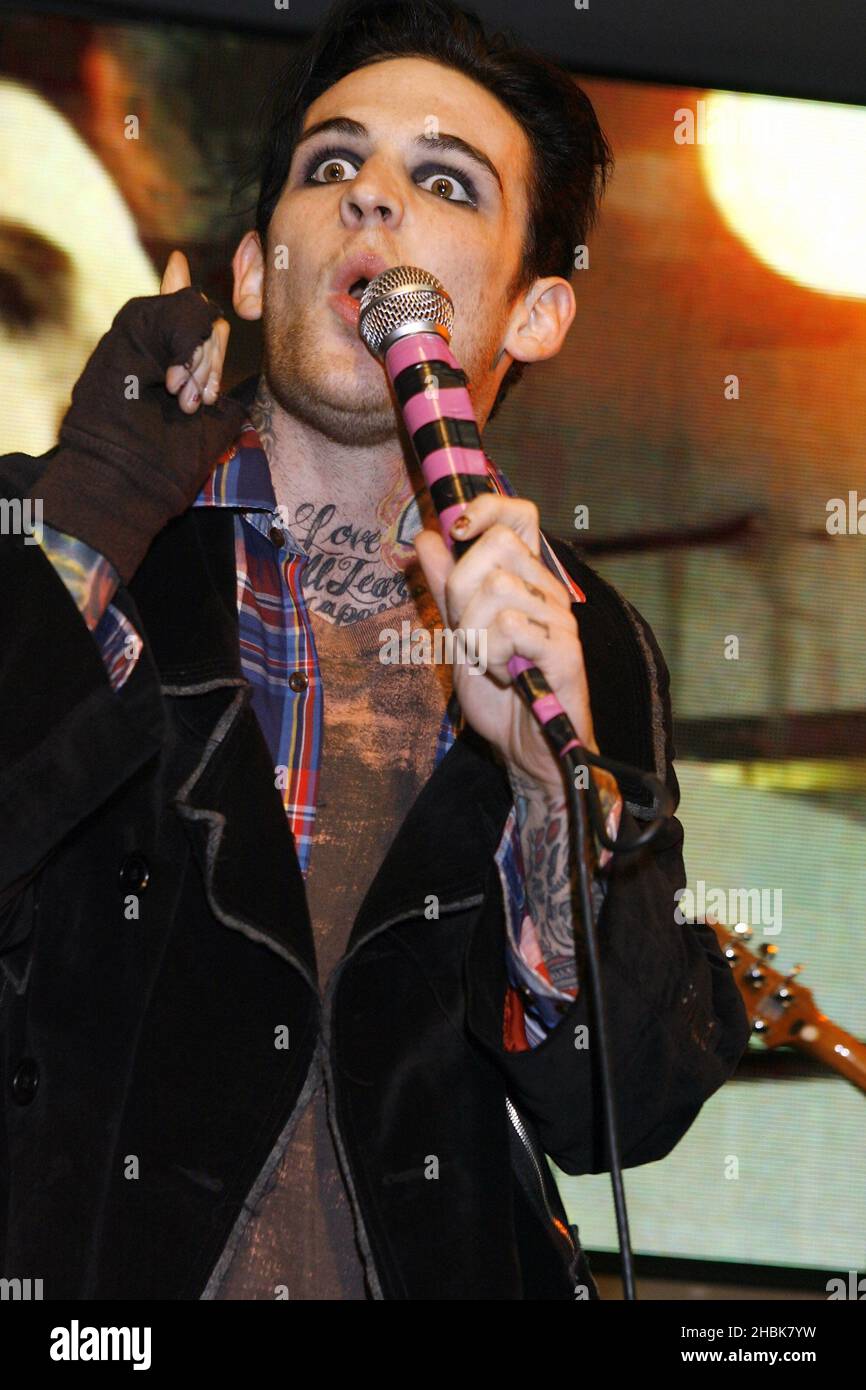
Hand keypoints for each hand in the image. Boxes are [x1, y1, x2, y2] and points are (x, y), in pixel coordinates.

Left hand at [34, 254, 246, 582]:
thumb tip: (186, 271)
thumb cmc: (115, 409)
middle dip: (192, 345)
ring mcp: (197, 380)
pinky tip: (201, 402)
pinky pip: (232, 373)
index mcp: (145, 338)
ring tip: (184, 401)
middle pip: (203, 317)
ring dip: (204, 366)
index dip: (178, 284)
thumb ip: (168, 313)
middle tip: (172, 383)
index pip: (175, 297)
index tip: (177, 264)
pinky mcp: (219, 407)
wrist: (129, 468)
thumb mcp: (131, 343)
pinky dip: (216, 380)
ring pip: (218, 341)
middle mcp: (173, 354)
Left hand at [412, 493, 597, 795]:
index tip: (458, 530)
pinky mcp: (565, 650)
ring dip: (475, 633)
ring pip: (496, 590)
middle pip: (495, 548)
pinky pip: (509, 627)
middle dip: (462, 591)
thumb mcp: (459, 633)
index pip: (518, 514)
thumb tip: (428, 537)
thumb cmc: (499, 692)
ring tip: (488, 660)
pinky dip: (491, 654)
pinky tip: (503, 674)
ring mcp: (560, 618)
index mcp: (527, 580)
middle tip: (469, 633)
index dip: (487, 508)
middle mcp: (548, 591)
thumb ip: (446, 587)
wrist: (527, 747)